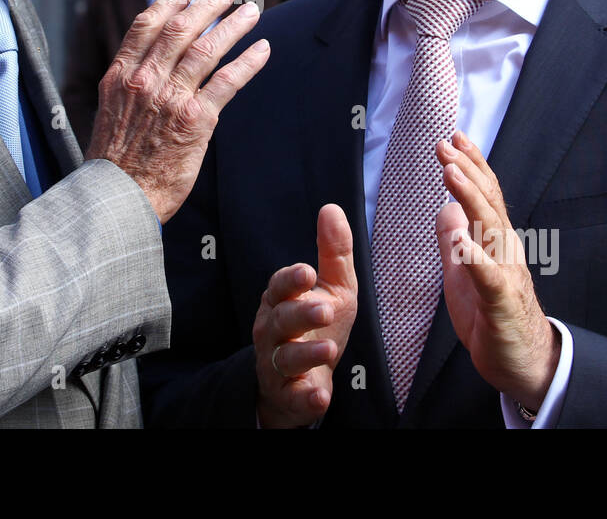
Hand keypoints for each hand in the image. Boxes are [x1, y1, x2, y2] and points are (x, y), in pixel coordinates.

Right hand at [86, 0, 268, 222]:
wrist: (118, 198)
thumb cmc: (115, 161)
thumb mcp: (111, 110)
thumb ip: (131, 82)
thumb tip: (150, 62)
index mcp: (121, 74)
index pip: (148, 23)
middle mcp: (145, 80)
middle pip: (181, 28)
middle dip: (208, 2)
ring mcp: (171, 98)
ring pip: (206, 49)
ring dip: (232, 25)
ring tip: (251, 10)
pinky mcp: (196, 120)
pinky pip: (227, 82)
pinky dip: (247, 62)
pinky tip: (262, 49)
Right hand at [252, 204, 356, 427]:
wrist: (304, 379)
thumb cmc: (318, 325)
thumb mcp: (334, 288)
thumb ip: (333, 252)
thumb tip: (331, 208)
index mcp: (281, 301)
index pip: (279, 286)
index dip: (290, 280)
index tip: (308, 272)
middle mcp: (272, 331)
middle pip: (280, 321)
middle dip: (300, 314)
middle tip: (324, 308)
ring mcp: (277, 365)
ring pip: (284, 359)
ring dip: (306, 354)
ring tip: (330, 349)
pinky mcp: (288, 396)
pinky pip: (293, 398)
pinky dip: (306, 399)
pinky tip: (320, 397)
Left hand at [434, 130, 558, 411]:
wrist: (521, 360)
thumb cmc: (491, 313)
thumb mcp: (463, 271)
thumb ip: (454, 239)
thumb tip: (444, 207)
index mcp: (494, 241)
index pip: (485, 194)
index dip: (472, 164)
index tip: (454, 136)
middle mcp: (504, 250)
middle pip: (488, 202)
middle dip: (468, 170)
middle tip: (446, 144)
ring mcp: (505, 273)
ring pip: (490, 229)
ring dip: (471, 198)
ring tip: (450, 173)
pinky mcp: (500, 302)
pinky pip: (489, 277)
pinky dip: (474, 256)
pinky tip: (461, 239)